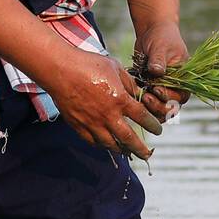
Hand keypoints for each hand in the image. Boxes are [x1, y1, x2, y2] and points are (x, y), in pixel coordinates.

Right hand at [45, 49, 162, 158]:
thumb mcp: (114, 67)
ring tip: (127, 152)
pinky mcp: (79, 126)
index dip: (152, 125)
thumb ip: (128, 83)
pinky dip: (102, 145)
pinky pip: (93, 141)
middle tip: (147, 154)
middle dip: (140, 149)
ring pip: (110, 144)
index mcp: (120, 100)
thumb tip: (137, 94)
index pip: (142, 117)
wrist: (60, 70)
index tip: (157, 130)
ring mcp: (93, 123)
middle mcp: (108, 115)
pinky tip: (106, 144)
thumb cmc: (88, 64)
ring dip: (121, 149)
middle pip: (128, 138)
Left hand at [135, 20, 190, 121]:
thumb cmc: (161, 37)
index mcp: (185, 80)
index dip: (168, 97)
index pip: (180, 97)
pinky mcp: (151, 92)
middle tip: (146, 97)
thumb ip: (159, 60)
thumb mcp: (161, 46)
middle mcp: (176, 90)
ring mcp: (163, 93)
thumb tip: (156, 71)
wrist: (152, 32)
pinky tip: (134, 97)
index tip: (156, 89)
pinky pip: (148, 106)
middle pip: (170, 109)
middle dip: (158, 106)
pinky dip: (142, 105)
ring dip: (150, 109)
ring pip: (159, 111)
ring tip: (140, 98)